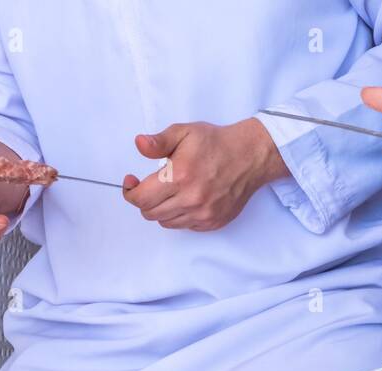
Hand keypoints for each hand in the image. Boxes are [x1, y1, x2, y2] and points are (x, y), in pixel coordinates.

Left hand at [122, 119, 288, 230]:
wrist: (250, 157)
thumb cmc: (217, 144)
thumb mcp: (184, 132)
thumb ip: (158, 141)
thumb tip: (139, 144)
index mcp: (179, 177)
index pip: (141, 198)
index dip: (130, 192)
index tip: (131, 182)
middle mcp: (190, 199)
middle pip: (150, 213)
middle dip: (144, 200)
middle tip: (149, 186)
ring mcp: (202, 214)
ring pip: (165, 222)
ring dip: (161, 209)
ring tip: (169, 191)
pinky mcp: (211, 222)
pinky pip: (184, 226)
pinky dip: (179, 215)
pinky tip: (185, 199)